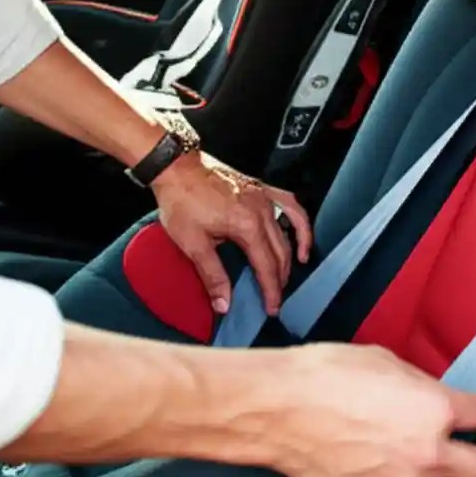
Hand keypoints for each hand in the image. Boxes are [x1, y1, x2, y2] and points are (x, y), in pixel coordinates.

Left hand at [151, 151, 312, 315]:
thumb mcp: (192, 243)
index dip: (271, 290)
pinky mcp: (260, 188)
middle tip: (275, 298)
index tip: (272, 308)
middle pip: (280, 252)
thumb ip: (212, 275)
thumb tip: (223, 303)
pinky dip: (299, 222)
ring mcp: (264, 197)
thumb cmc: (181, 201)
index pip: (267, 266)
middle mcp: (262, 210)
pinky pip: (290, 205)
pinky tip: (299, 233)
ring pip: (288, 231)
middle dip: (280, 278)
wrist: (176, 168)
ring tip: (291, 272)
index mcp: (247, 225)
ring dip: (291, 254)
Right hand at [252, 344, 475, 476]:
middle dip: (471, 455)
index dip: (470, 410)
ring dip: (439, 474)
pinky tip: (386, 469)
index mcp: (433, 409)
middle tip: (453, 446)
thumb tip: (428, 396)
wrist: (275, 409)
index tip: (462, 411)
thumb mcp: (381, 361)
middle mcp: (426, 453)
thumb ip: (418, 385)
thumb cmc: (321, 377)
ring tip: (420, 462)